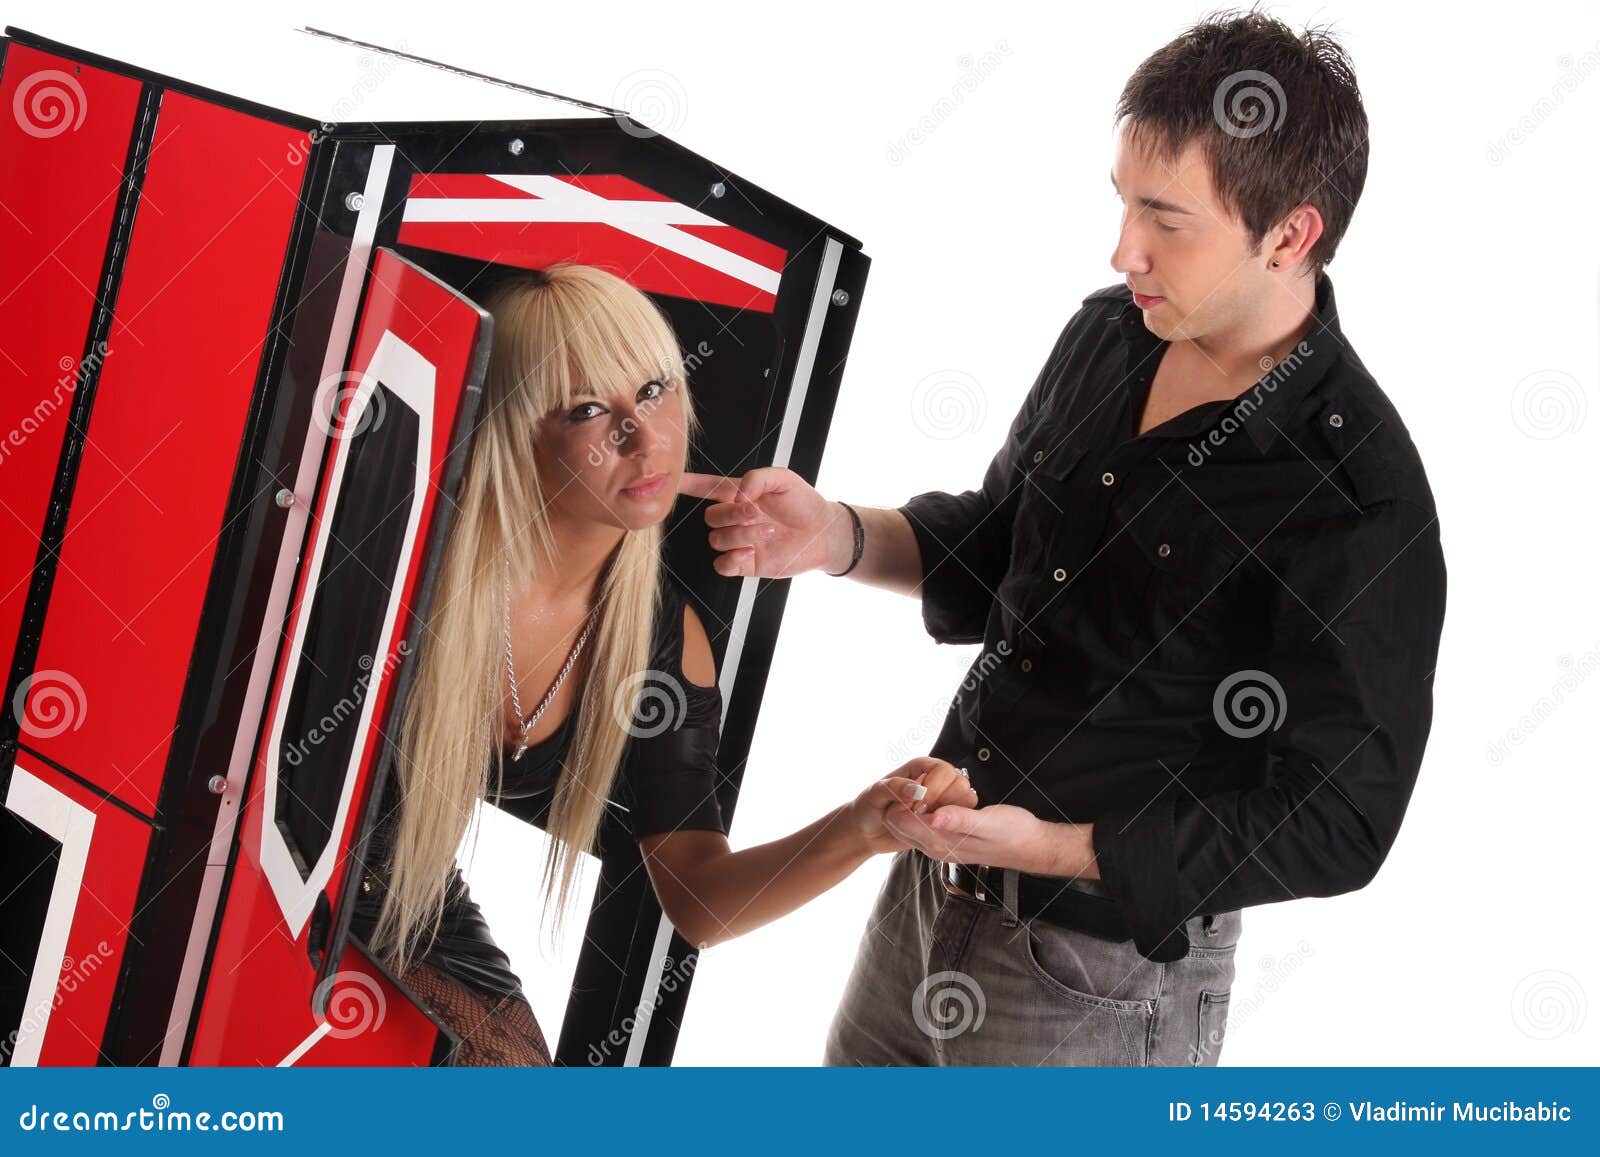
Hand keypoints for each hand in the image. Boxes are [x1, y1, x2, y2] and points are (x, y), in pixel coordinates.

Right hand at [678, 467, 848, 577]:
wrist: (823, 533)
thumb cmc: (804, 503)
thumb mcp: (784, 478)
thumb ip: (757, 478)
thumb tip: (737, 495)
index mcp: (739, 494)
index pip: (706, 487)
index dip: (688, 484)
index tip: (671, 480)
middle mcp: (735, 518)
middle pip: (710, 516)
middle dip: (732, 514)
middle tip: (757, 512)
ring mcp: (738, 541)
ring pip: (716, 540)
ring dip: (740, 534)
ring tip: (768, 531)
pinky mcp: (745, 563)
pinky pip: (722, 565)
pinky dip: (732, 559)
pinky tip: (751, 552)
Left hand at [848, 757, 978, 855]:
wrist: (867, 831)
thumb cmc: (868, 807)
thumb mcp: (875, 793)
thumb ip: (895, 787)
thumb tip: (917, 789)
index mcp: (921, 768)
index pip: (944, 771)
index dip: (936, 787)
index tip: (921, 802)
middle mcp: (935, 782)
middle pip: (959, 785)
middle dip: (942, 803)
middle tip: (919, 814)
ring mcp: (942, 802)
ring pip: (964, 805)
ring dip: (945, 817)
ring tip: (921, 824)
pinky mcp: (944, 821)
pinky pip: (958, 825)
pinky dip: (946, 831)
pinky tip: (926, 833)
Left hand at [884, 801, 1092, 877]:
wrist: (1030, 846)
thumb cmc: (1013, 833)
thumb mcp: (988, 823)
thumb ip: (960, 820)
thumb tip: (934, 816)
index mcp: (942, 842)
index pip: (904, 821)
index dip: (902, 798)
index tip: (910, 781)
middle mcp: (936, 848)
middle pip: (900, 824)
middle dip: (901, 801)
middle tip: (913, 781)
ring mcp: (940, 847)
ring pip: (909, 825)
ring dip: (909, 805)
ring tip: (919, 786)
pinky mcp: (947, 842)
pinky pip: (922, 826)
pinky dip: (920, 811)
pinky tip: (930, 798)